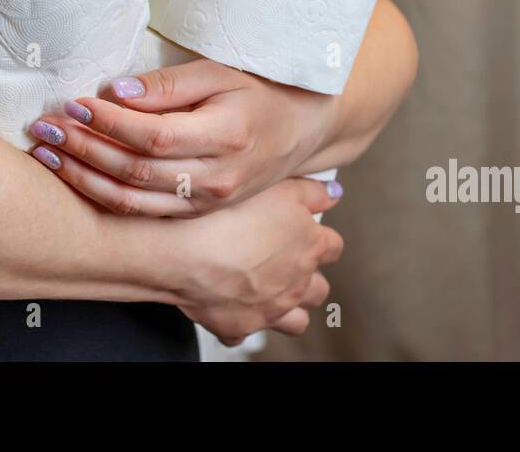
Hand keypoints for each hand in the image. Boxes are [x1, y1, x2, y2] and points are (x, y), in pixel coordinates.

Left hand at [27, 59, 340, 215]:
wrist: (300, 129)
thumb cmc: (257, 92)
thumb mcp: (220, 73)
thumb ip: (169, 85)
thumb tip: (118, 92)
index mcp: (225, 136)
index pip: (151, 136)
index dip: (107, 122)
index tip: (74, 102)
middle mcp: (216, 177)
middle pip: (135, 171)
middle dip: (82, 149)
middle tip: (43, 127)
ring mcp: (207, 201)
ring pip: (133, 200)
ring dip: (82, 178)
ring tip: (46, 153)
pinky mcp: (198, 212)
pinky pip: (143, 212)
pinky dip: (104, 196)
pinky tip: (75, 176)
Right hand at [174, 177, 343, 343]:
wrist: (186, 253)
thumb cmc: (230, 217)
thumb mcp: (278, 187)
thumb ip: (312, 192)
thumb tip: (333, 194)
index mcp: (309, 248)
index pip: (333, 246)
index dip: (320, 236)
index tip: (306, 230)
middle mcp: (296, 284)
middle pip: (318, 288)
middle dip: (308, 277)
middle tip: (287, 262)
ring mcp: (271, 309)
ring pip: (296, 321)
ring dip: (287, 308)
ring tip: (269, 291)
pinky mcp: (241, 326)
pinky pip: (245, 332)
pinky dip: (241, 320)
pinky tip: (230, 303)